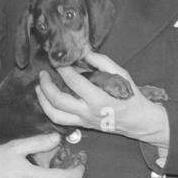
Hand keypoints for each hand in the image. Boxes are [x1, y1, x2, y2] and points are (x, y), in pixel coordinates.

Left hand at [36, 51, 169, 149]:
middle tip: (43, 73)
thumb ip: (102, 62)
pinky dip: (50, 109)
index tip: (59, 61)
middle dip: (46, 85)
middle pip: (58, 100)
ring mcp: (84, 121)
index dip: (64, 70)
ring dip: (43, 100)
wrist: (138, 121)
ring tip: (39, 87)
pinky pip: (60, 120)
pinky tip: (47, 99)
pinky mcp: (82, 126)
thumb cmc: (132, 96)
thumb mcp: (121, 74)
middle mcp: (88, 112)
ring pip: (55, 114)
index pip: (75, 82)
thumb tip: (84, 52)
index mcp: (99, 98)